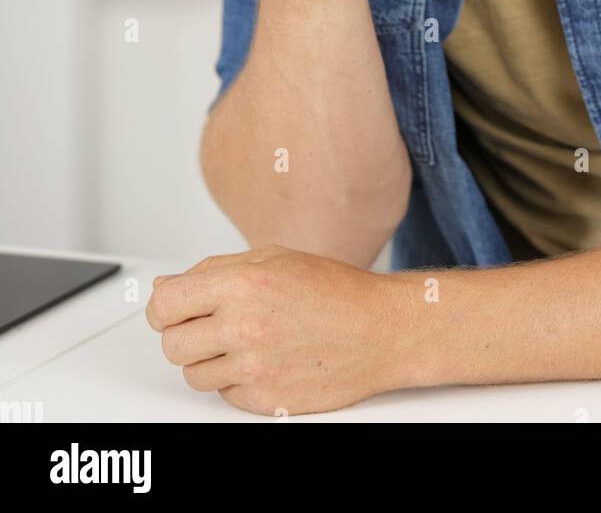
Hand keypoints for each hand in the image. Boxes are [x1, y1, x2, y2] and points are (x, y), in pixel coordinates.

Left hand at [146, 245, 411, 415]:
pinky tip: (263, 359)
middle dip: (185, 335)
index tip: (173, 310)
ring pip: (194, 375)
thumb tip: (165, 289)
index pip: (165, 305)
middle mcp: (244, 326)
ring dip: (210, 360)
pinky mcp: (266, 400)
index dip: (164, 308)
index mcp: (242, 282)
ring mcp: (254, 367)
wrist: (379, 330)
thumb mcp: (272, 258)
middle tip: (210, 326)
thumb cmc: (333, 291)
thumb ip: (212, 271)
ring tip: (243, 342)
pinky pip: (225, 395)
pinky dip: (236, 380)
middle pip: (172, 345)